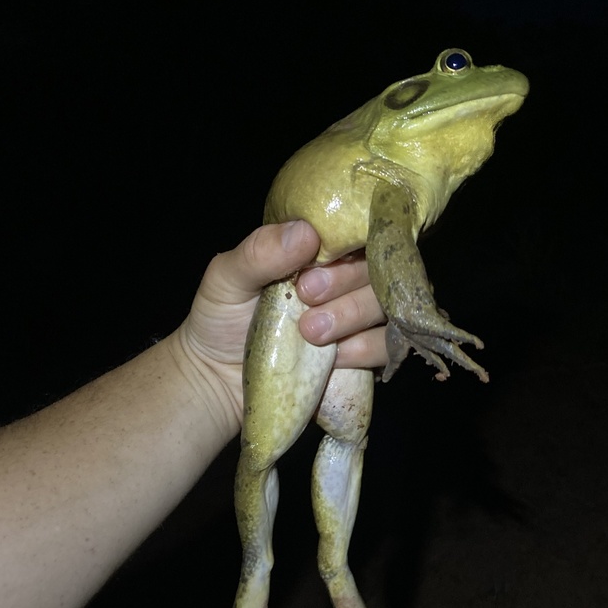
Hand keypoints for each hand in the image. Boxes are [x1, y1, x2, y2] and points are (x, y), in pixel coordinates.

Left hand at [174, 221, 386, 427]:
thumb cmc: (221, 321)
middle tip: (306, 296)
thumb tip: (306, 232)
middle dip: (346, 279)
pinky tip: (335, 356)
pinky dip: (365, 348)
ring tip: (310, 331)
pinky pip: (388, 346)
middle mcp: (346, 279)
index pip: (357, 227)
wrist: (219, 381)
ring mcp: (360, 318)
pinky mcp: (366, 355)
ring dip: (354, 313)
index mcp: (318, 249)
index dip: (350, 237)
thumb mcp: (227, 278)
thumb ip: (259, 252)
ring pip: (388, 304)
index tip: (315, 260)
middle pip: (380, 263)